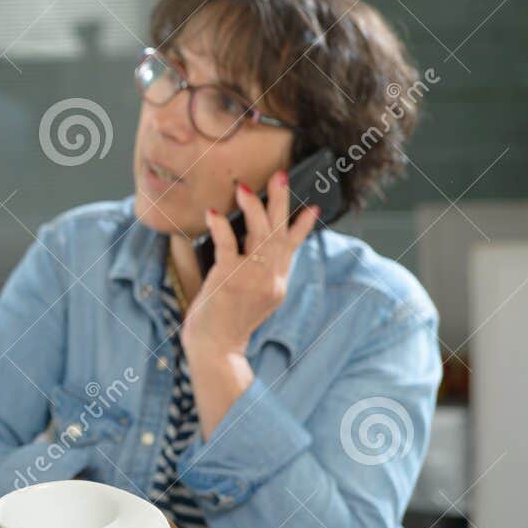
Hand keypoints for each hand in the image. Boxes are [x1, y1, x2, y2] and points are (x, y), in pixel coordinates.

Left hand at [181, 167, 318, 361]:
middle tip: (282, 175)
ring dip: (253, 207)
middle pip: (279, 233)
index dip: (302, 227)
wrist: (215, 351)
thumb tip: (243, 241)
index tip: (314, 207)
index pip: (292, 249)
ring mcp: (252, 280)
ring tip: (244, 188)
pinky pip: (227, 245)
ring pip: (260, 235)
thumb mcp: (248, 298)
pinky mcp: (229, 280)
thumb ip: (254, 273)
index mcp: (277, 284)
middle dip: (281, 202)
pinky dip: (220, 227)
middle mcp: (270, 280)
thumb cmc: (224, 323)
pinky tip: (213, 214)